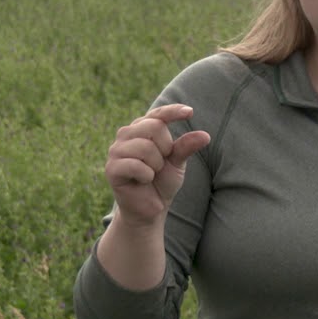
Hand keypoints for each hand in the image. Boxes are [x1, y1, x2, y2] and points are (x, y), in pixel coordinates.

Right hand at [104, 104, 209, 226]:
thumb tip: (205, 135)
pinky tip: (143, 181)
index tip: (190, 112)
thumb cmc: (162, 181)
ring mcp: (116, 150)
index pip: (158, 114)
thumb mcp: (177, 163)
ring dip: (156, 165)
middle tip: (160, 164)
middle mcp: (126, 134)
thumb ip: (186, 147)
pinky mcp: (112, 168)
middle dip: (165, 148)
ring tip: (151, 173)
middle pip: (154, 126)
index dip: (173, 111)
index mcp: (142, 128)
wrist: (150, 207)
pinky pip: (136, 165)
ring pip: (145, 147)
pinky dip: (146, 175)